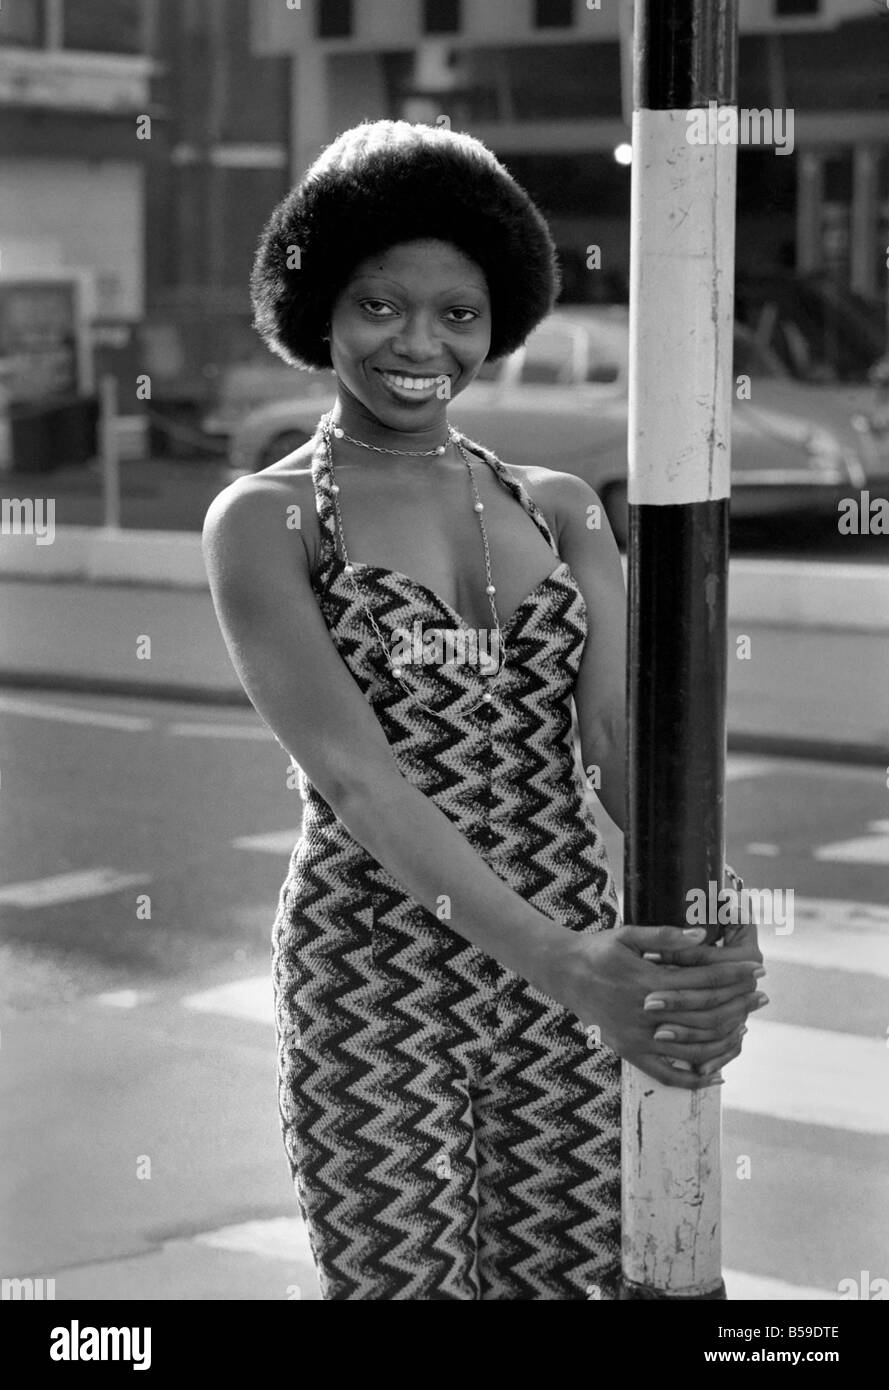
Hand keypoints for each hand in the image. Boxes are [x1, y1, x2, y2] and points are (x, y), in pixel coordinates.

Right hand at [548, 923, 765, 1089]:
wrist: (563, 973)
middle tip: (762, 995)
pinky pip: (667, 1074)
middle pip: (706, 1014)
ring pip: (694, 1047)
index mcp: (648, 981)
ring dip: (726, 1040)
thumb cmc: (598, 950)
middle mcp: (645, 1013)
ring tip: (746, 1027)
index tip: (758, 969)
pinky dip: (695, 1079)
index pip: (704, 980)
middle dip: (739, 1004)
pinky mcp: (630, 1053)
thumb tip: (702, 935)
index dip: (735, 974)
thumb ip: (665, 937)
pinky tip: (717, 1075)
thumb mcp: (628, 934)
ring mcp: (638, 1038)